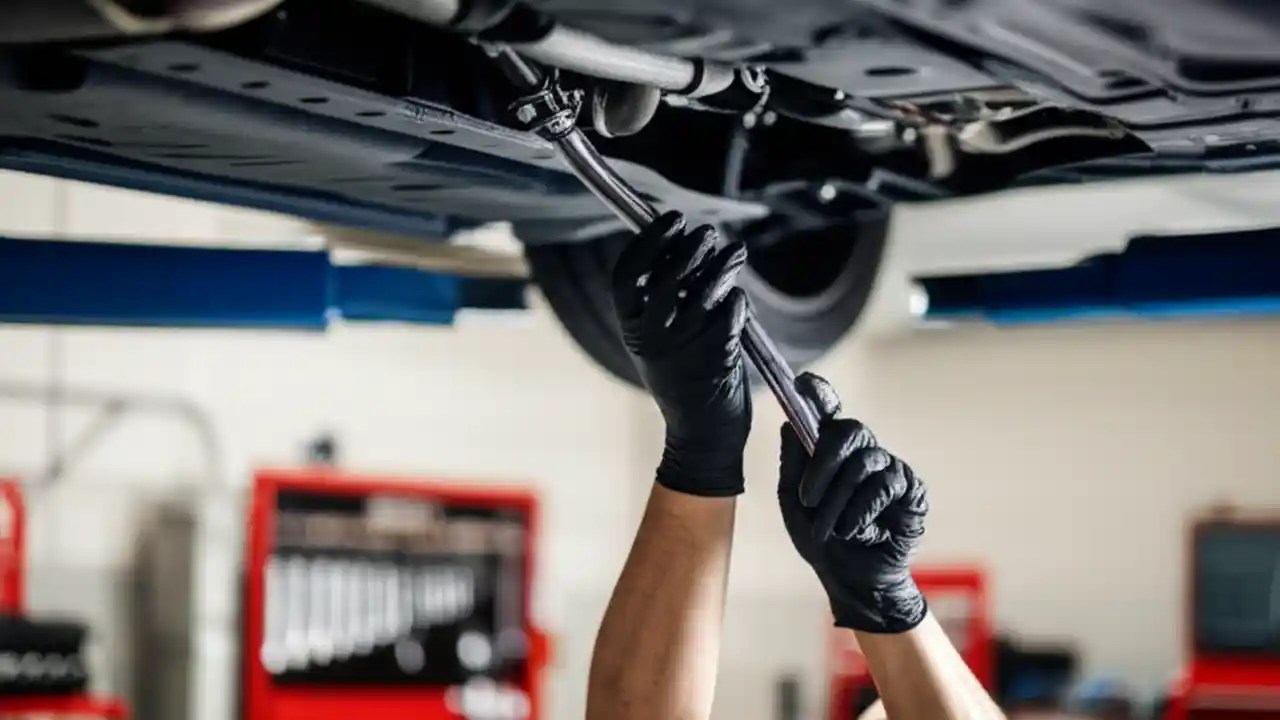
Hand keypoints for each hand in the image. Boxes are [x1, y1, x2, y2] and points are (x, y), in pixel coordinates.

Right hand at [612, 211, 751, 496]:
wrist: (701, 437)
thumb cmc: (685, 379)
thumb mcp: (660, 340)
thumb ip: (664, 300)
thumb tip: (684, 245)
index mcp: (631, 328)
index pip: (628, 272)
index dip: (650, 240)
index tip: (671, 219)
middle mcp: (652, 337)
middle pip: (670, 274)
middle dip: (692, 246)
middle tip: (708, 234)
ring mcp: (684, 347)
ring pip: (706, 290)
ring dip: (724, 264)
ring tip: (735, 251)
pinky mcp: (717, 356)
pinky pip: (731, 314)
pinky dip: (738, 301)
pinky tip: (739, 300)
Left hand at [778, 373, 927, 632]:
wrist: (850, 580)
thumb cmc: (821, 540)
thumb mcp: (793, 504)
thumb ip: (793, 463)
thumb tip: (789, 422)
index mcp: (831, 451)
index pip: (827, 411)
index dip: (818, 393)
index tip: (803, 381)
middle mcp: (862, 452)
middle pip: (848, 429)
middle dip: (822, 463)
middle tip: (807, 498)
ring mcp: (888, 468)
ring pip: (862, 463)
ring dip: (838, 501)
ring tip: (831, 529)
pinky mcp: (910, 490)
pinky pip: (886, 485)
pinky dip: (863, 510)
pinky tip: (856, 530)